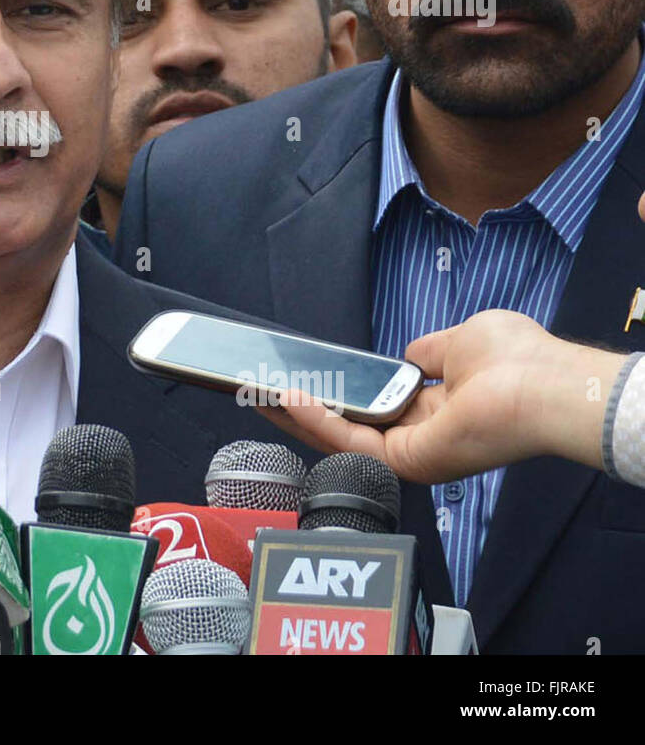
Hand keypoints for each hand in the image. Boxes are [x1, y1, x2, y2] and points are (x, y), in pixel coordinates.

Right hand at [258, 310, 622, 482]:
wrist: (544, 385)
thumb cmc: (518, 361)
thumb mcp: (460, 341)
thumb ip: (427, 353)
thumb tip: (408, 356)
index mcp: (440, 412)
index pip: (376, 409)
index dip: (338, 394)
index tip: (305, 378)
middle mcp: (424, 439)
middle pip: (349, 428)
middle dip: (303, 410)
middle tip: (264, 390)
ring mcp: (415, 455)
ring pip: (340, 439)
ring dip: (296, 417)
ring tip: (258, 394)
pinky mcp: (408, 462)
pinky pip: (349, 442)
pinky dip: (314, 421)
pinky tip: (286, 398)